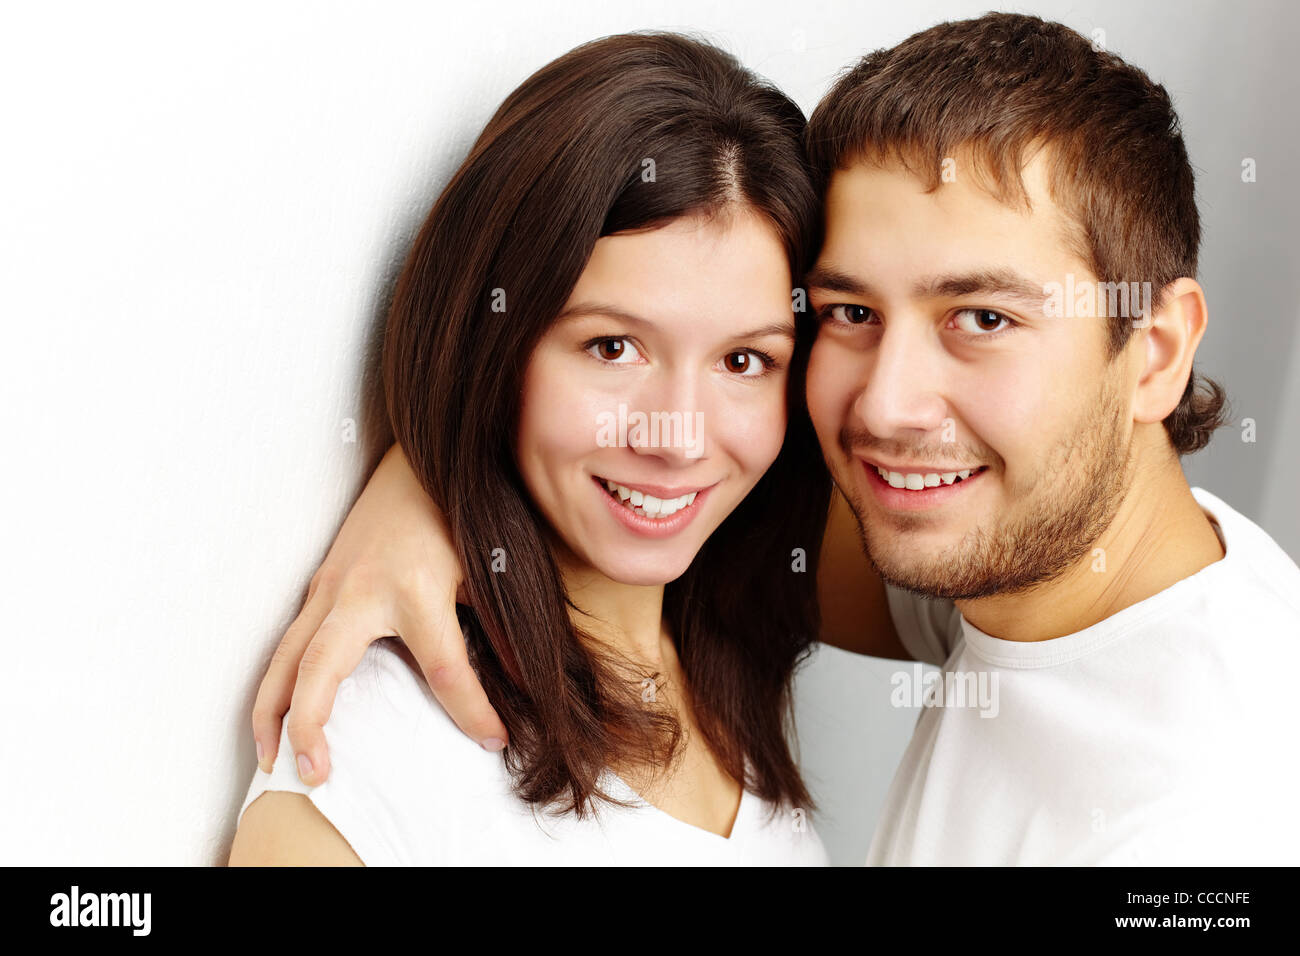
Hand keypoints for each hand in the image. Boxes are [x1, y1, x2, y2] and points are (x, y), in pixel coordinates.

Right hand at [251, 444, 507, 785]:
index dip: (471, 711)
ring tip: (274, 762)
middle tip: (317, 776)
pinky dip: (277, 684)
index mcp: (416, 589)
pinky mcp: (319, 587)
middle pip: (322, 670)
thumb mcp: (487, 570)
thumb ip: (499, 629)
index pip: (444, 670)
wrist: (417, 465)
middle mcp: (363, 592)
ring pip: (286, 659)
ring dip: (273, 713)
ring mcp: (332, 589)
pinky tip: (276, 718)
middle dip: (312, 725)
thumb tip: (528, 688)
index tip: (493, 740)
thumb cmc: (455, 515)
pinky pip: (288, 643)